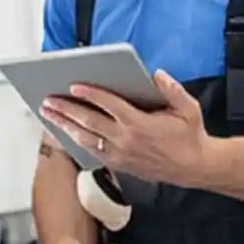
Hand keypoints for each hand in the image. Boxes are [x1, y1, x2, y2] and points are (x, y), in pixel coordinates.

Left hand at [40, 70, 207, 184]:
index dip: (91, 94)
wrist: (195, 168)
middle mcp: (126, 140)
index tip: (74, 85)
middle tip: (48, 100)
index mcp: (139, 124)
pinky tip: (67, 133)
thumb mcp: (188, 109)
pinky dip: (78, 141)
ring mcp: (121, 155)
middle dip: (66, 109)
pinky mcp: (121, 165)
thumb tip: (157, 75)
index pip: (109, 105)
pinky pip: (93, 152)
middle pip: (90, 121)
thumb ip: (172, 90)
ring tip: (49, 115)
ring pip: (86, 139)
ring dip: (65, 126)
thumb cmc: (190, 136)